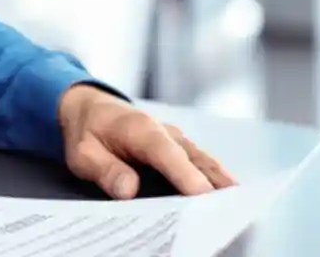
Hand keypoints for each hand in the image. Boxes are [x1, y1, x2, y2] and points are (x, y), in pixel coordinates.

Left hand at [57, 84, 235, 199]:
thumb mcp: (82, 153)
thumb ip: (105, 169)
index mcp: (140, 129)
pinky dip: (216, 182)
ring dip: (221, 184)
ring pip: (205, 163)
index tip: (202, 195)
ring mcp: (177, 141)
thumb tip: (129, 190)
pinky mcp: (182, 151)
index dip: (185, 174)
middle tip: (228, 211)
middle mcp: (166, 133)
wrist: (91, 108)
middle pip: (195, 160)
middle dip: (213, 184)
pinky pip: (203, 167)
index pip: (167, 153)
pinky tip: (226, 203)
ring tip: (237, 210)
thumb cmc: (87, 131)